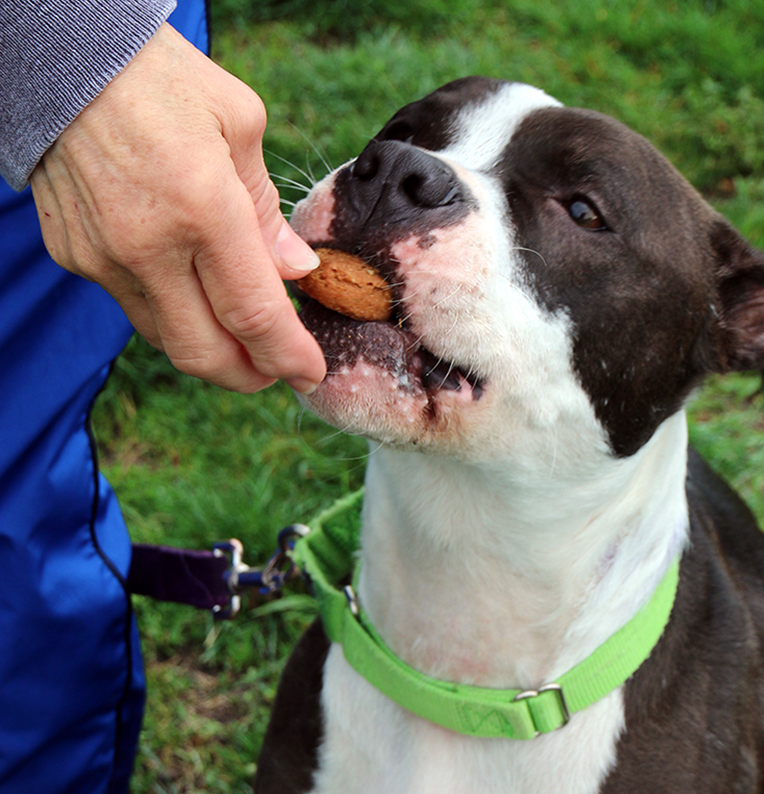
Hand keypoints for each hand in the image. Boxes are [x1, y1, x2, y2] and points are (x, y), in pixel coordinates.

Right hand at [29, 23, 325, 393]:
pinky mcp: (76, 256)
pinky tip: (193, 292)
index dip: (288, 357)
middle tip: (276, 370)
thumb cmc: (161, 79)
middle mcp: (148, 245)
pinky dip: (173, 314)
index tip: (309, 374)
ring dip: (211, 349)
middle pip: (205, 353)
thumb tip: (296, 272)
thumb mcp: (240, 123)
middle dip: (249, 375)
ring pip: (167, 338)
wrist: (59, 54)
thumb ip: (268, 210)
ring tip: (242, 335)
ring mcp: (104, 256)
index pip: (254, 316)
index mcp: (202, 208)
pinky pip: (135, 307)